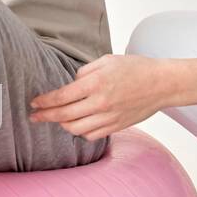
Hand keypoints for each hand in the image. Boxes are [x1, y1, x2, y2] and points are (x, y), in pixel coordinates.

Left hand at [29, 54, 174, 139]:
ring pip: (76, 129)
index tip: (34, 102)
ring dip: (61, 125)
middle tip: (34, 116)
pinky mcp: (117, 126)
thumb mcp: (105, 61)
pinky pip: (92, 135)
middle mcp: (101, 103)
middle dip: (45, 116)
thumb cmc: (134, 68)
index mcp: (96, 84)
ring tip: (55, 119)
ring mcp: (110, 117)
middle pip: (64, 115)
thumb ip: (83, 72)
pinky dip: (80, 132)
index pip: (62, 96)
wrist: (162, 84)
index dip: (44, 101)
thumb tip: (70, 84)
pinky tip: (75, 125)